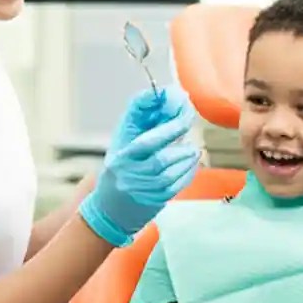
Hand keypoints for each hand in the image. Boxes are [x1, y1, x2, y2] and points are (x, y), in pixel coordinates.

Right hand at [78, 86, 199, 245]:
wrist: (110, 208)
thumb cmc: (120, 166)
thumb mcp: (123, 140)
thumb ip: (140, 118)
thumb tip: (163, 95)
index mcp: (121, 153)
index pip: (141, 135)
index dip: (163, 121)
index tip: (178, 104)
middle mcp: (129, 171)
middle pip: (157, 153)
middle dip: (174, 132)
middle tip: (187, 120)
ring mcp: (142, 187)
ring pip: (169, 169)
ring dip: (185, 155)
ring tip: (192, 147)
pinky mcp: (155, 199)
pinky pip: (177, 183)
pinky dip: (188, 170)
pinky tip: (191, 162)